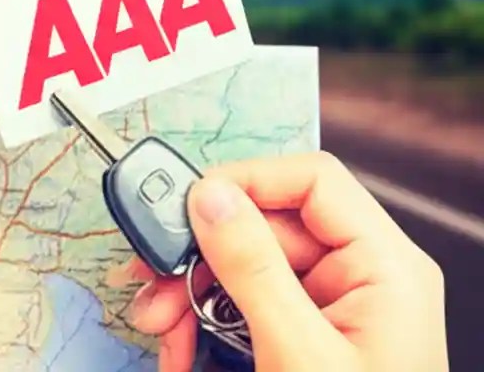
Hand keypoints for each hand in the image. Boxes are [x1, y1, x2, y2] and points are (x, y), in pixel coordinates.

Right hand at [120, 152, 447, 371]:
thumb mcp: (297, 354)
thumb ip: (253, 269)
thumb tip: (212, 197)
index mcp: (384, 267)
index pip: (313, 181)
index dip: (246, 179)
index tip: (187, 204)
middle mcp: (360, 277)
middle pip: (264, 227)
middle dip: (197, 256)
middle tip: (149, 279)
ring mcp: (331, 309)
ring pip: (241, 269)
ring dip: (188, 295)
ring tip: (158, 328)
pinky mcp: (303, 337)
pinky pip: (241, 308)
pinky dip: (202, 326)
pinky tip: (180, 352)